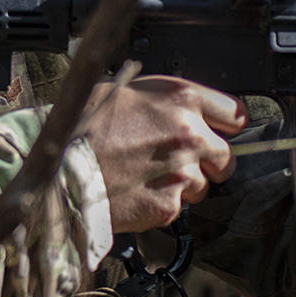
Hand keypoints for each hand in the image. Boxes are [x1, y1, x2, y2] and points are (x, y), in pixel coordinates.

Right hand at [82, 76, 246, 232]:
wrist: (61, 170)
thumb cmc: (82, 127)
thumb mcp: (121, 89)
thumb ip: (158, 96)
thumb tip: (169, 102)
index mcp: (181, 99)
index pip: (234, 113)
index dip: (226, 126)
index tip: (221, 133)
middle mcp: (189, 134)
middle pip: (226, 156)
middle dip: (209, 162)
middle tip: (183, 162)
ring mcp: (182, 172)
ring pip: (203, 186)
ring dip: (184, 185)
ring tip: (150, 177)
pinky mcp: (169, 205)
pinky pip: (178, 208)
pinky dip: (163, 204)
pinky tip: (139, 192)